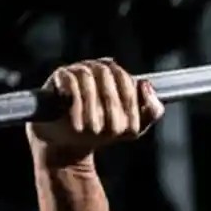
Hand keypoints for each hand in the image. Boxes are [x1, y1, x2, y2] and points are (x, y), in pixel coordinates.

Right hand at [27, 58, 165, 153]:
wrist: (69, 143)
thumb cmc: (103, 131)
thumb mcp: (133, 127)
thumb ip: (151, 111)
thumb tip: (146, 85)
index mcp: (118, 75)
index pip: (127, 81)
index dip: (130, 105)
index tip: (128, 128)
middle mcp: (98, 67)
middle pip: (108, 79)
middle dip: (111, 109)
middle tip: (111, 131)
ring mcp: (77, 70)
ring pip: (88, 82)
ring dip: (91, 110)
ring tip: (92, 130)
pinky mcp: (59, 77)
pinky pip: (68, 84)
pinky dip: (74, 107)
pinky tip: (77, 124)